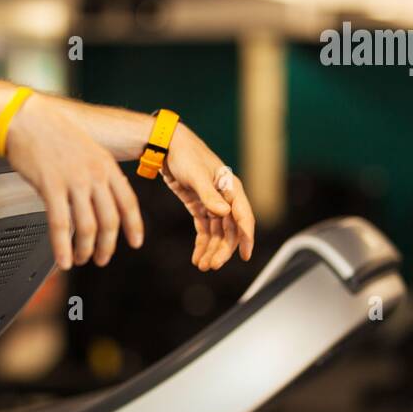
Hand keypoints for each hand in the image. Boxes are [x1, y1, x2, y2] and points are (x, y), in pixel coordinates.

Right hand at [5, 94, 144, 270]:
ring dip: (85, 250)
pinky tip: (63, 260)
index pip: (128, 201)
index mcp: (106, 164)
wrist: (24, 118)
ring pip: (87, 226)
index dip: (134, 226)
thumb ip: (98, 172)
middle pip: (109, 220)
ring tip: (81, 259)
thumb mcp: (86, 148)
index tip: (135, 243)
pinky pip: (60, 225)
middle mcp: (93, 173)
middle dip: (107, 246)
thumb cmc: (50, 132)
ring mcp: (73, 180)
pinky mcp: (50, 186)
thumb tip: (103, 200)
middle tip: (102, 259)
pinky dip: (63, 248)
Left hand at [160, 123, 255, 270]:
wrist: (166, 146)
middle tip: (211, 265)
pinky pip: (205, 229)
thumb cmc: (185, 155)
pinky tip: (197, 256)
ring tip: (202, 265)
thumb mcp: (196, 175)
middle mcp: (225, 197)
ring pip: (218, 233)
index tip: (245, 255)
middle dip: (222, 249)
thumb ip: (210, 195)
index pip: (243, 216)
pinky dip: (202, 243)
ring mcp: (213, 202)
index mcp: (231, 187)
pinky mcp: (200, 206)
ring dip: (211, 250)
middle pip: (230, 230)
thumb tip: (224, 213)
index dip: (246, 237)